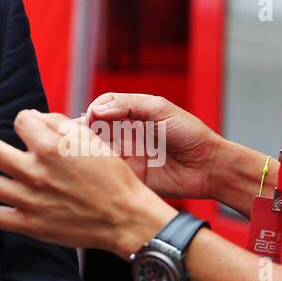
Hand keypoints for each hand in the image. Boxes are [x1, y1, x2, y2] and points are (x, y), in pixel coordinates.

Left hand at [0, 110, 175, 257]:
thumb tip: (32, 117)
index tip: (26, 124)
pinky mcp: (29, 224)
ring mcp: (29, 199)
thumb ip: (58, 124)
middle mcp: (35, 171)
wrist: (124, 217)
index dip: (23, 119)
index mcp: (50, 147)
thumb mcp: (89, 139)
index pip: (20, 121)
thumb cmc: (111, 176)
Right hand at [85, 92, 223, 201]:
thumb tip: (98, 109)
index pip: (100, 108)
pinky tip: (89, 167)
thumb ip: (129, 104)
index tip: (91, 117)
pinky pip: (106, 172)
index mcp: (130, 115)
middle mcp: (124, 134)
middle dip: (80, 130)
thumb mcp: (160, 109)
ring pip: (94, 150)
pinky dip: (95, 169)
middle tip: (73, 134)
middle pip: (92, 129)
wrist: (209, 166)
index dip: (92, 111)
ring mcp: (125, 156)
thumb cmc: (190, 134)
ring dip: (83, 149)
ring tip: (78, 150)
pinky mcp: (128, 176)